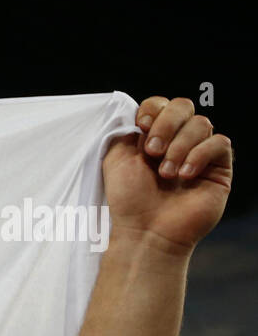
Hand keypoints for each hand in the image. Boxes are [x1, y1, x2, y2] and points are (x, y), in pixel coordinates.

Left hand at [102, 96, 232, 254]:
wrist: (145, 231)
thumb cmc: (128, 200)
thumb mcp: (116, 159)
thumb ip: (127, 130)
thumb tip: (144, 111)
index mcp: (152, 136)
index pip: (161, 104)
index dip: (154, 109)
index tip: (141, 127)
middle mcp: (177, 141)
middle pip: (184, 106)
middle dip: (166, 124)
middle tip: (152, 152)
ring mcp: (199, 153)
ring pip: (201, 123)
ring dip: (179, 146)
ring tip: (166, 174)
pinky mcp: (218, 168)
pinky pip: (219, 143)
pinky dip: (199, 155)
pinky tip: (185, 176)